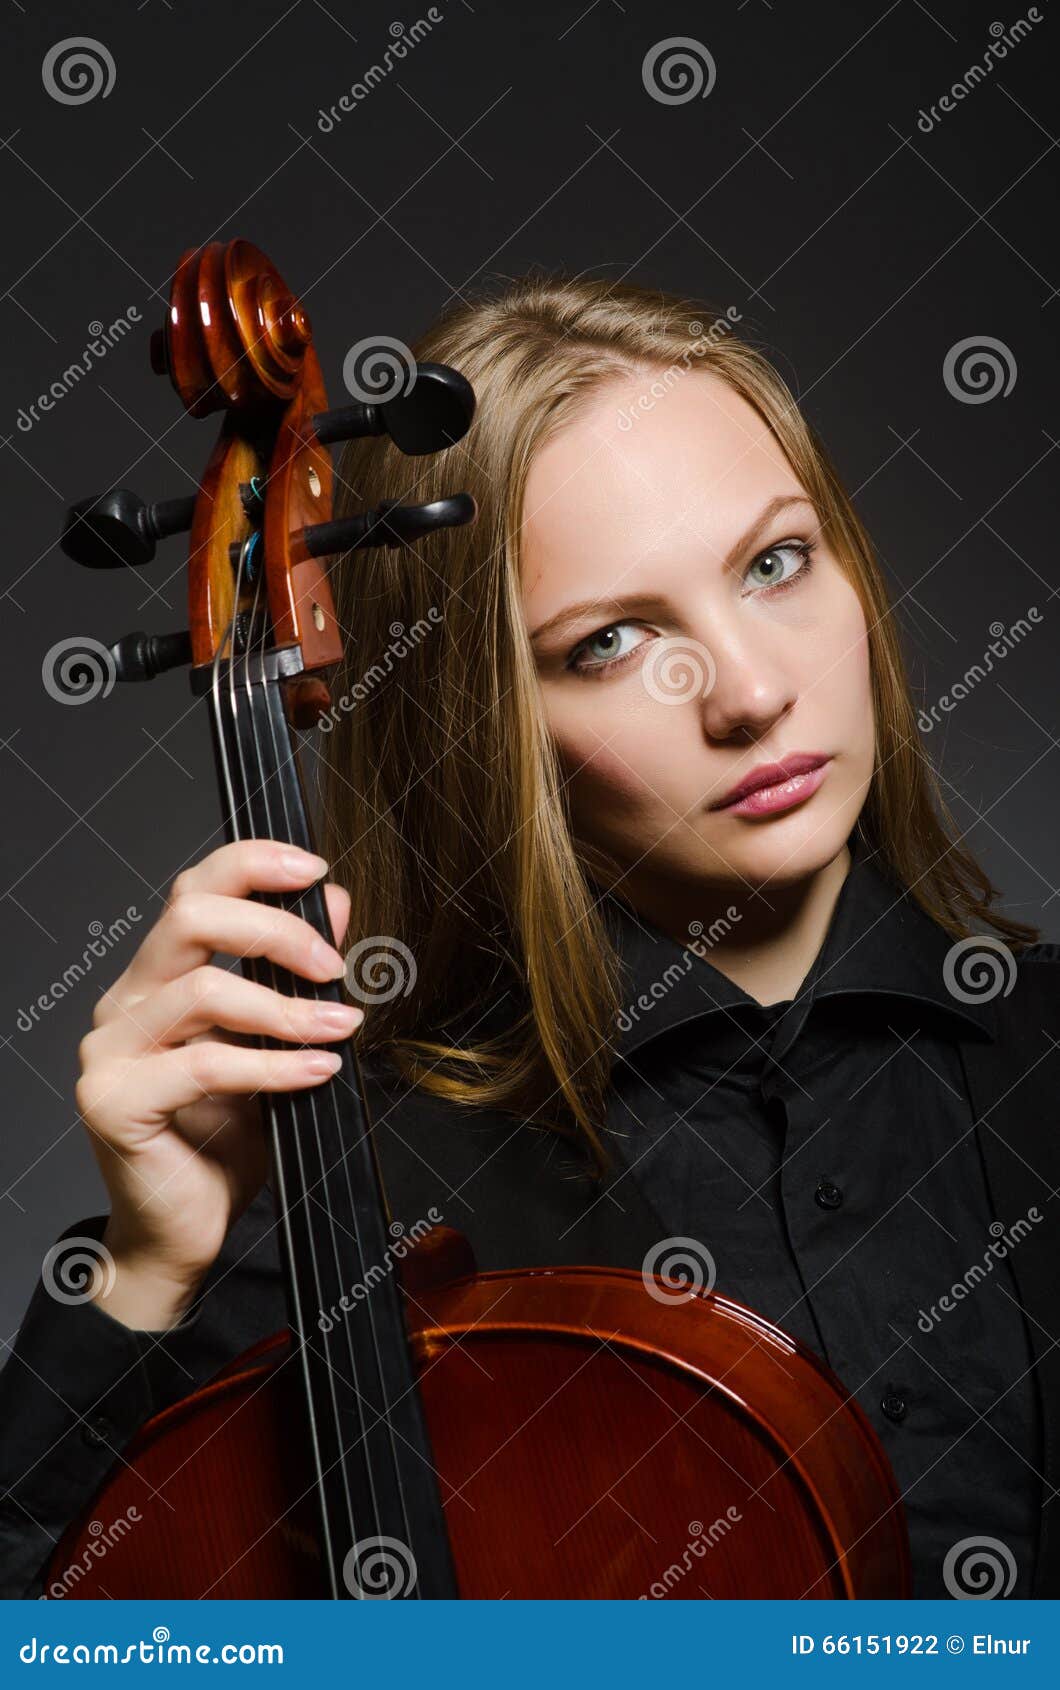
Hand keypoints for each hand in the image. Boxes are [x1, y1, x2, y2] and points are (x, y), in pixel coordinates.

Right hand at [73, 840, 361, 1326]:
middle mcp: (124, 1003)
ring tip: (341, 1027)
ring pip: (204, 991)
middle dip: (276, 930)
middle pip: (190, 917)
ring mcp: (110, 1051)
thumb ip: (294, 976)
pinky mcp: (114, 1101)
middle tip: (333, 967)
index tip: (314, 872)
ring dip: (288, 1008)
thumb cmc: (223, 1140)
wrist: (180, 1231)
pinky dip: (274, 1064)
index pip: (193, 891)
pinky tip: (318, 1070)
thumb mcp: (273, 1046)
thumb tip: (335, 904)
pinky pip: (206, 1064)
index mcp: (155, 979)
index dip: (252, 865)